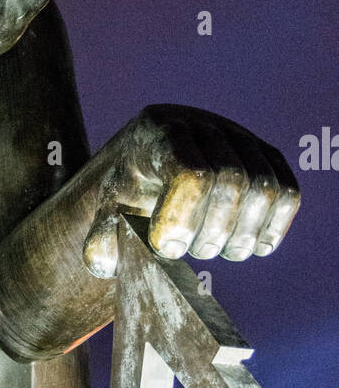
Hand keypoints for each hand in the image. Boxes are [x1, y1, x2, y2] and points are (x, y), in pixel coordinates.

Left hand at [83, 104, 299, 277]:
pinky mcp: (266, 156)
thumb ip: (99, 241)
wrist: (151, 168)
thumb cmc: (128, 194)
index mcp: (157, 132)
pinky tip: (250, 246)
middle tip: (191, 253)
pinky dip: (272, 227)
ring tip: (216, 250)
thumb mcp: (105, 214)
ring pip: (266, 188)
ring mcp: (240, 138)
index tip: (166, 248)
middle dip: (213, 232)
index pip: (189, 170)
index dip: (183, 217)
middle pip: (233, 181)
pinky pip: (288, 193)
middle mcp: (203, 125)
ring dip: (242, 234)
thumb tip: (106, 261)